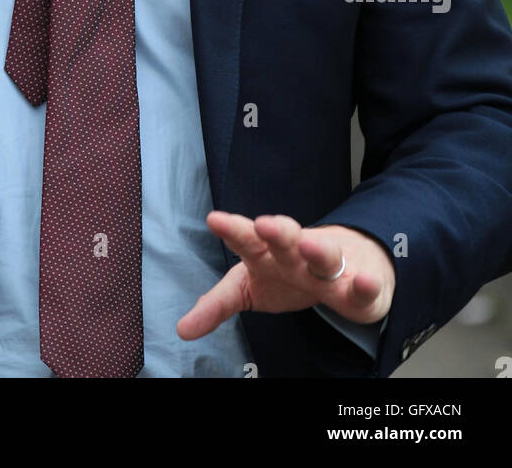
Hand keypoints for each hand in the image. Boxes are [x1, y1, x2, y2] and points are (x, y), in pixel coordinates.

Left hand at [177, 212, 394, 339]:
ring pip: (324, 256)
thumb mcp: (248, 288)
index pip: (246, 239)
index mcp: (266, 253)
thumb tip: (182, 329)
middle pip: (286, 238)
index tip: (214, 219)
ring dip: (317, 249)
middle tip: (264, 225)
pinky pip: (361, 288)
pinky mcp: (356, 289)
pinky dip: (365, 285)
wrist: (345, 267)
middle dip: (276, 231)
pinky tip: (364, 282)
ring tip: (308, 244)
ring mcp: (328, 268)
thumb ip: (216, 305)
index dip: (232, 230)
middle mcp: (296, 255)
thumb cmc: (288, 275)